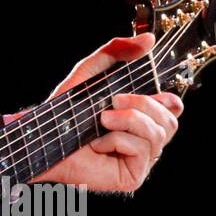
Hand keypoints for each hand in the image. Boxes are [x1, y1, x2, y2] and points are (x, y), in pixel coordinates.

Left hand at [8, 32, 183, 192]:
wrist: (42, 138)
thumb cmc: (65, 110)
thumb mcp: (90, 72)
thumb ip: (116, 51)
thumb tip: (148, 39)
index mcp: (141, 116)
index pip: (173, 107)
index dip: (168, 99)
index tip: (154, 90)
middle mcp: (144, 139)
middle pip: (170, 120)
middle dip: (143, 104)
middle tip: (113, 101)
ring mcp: (141, 160)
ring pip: (158, 134)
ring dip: (127, 120)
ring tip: (102, 120)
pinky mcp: (132, 176)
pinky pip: (141, 151)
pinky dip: (116, 140)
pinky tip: (97, 144)